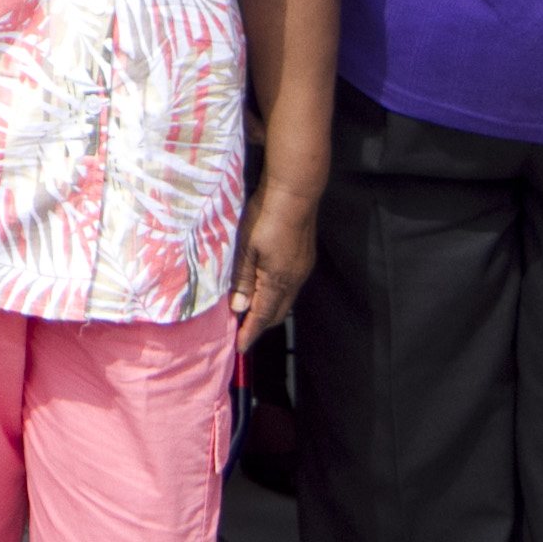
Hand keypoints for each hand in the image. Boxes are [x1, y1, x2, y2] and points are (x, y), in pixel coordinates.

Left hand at [229, 185, 316, 351]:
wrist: (295, 193)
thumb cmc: (266, 217)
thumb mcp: (246, 247)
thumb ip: (243, 279)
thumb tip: (239, 307)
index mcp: (278, 281)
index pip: (263, 317)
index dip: (250, 333)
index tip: (239, 348)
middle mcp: (294, 280)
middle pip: (276, 313)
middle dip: (259, 325)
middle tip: (240, 330)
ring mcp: (301, 269)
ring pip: (284, 301)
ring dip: (268, 310)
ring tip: (248, 311)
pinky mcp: (303, 259)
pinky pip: (289, 287)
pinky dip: (275, 295)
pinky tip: (263, 288)